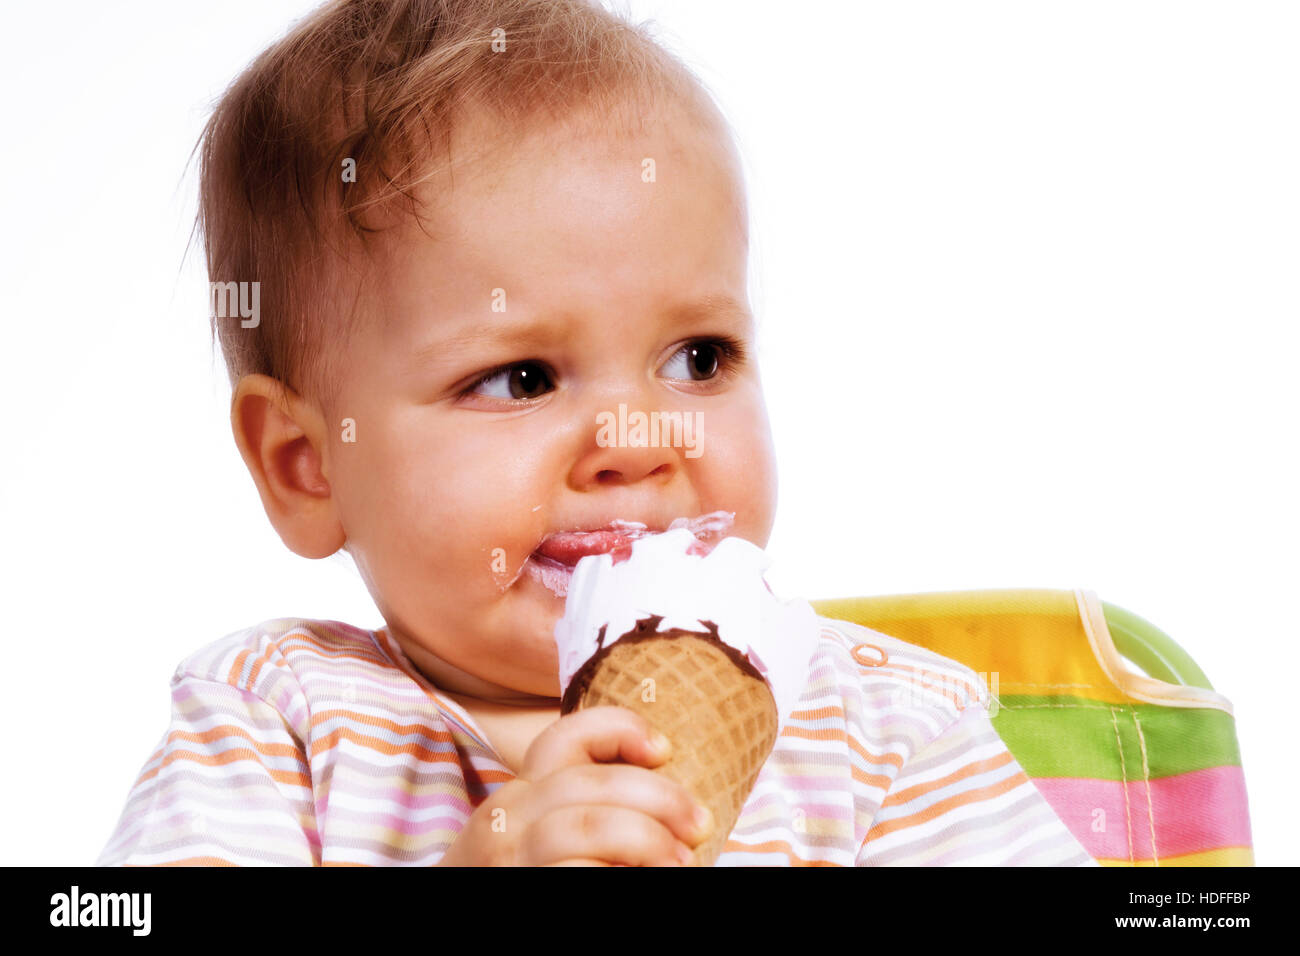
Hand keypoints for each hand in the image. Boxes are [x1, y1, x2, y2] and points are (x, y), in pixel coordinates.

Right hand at [436, 706, 712, 865]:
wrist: (445, 934)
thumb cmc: (514, 878)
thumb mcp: (531, 832)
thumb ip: (577, 807)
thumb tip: (669, 798)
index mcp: (519, 794)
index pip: (566, 737)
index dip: (621, 729)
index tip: (665, 750)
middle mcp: (506, 819)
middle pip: (592, 782)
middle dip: (660, 796)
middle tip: (699, 823)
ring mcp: (509, 861)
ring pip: (588, 827)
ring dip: (647, 840)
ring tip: (678, 863)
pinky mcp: (522, 891)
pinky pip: (579, 876)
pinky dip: (617, 877)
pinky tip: (634, 882)